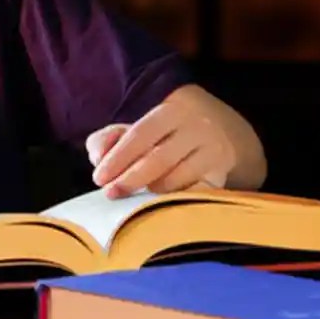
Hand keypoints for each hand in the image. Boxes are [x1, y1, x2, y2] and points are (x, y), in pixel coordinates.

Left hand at [86, 98, 237, 198]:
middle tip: (111, 194)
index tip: (99, 179)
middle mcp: (196, 129)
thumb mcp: (128, 133)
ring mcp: (213, 152)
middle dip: (130, 179)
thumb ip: (104, 141)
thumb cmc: (156, 140)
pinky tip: (160, 205)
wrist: (208, 139)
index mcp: (170, 113)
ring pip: (178, 178)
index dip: (118, 158)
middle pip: (160, 158)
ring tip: (137, 196)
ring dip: (152, 192)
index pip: (141, 134)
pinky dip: (175, 200)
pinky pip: (196, 193)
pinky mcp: (221, 175)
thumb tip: (98, 158)